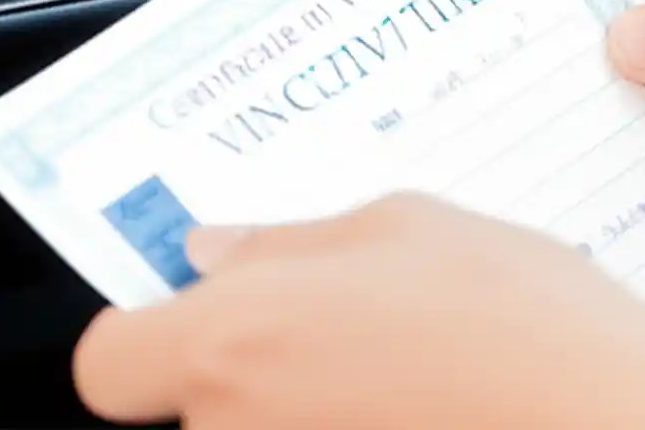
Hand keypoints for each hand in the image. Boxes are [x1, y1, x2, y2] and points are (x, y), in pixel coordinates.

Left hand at [73, 193, 644, 429]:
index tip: (193, 319)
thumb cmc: (533, 328)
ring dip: (305, 407)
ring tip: (404, 375)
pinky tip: (423, 411)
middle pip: (194, 408)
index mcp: (237, 342)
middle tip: (343, 333)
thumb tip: (212, 252)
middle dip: (250, 369)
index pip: (111, 364)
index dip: (145, 337)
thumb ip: (291, 243)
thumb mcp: (415, 232)